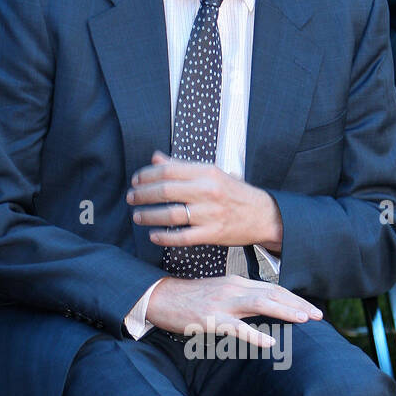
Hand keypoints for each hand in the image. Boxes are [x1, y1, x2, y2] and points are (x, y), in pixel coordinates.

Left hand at [127, 152, 282, 251]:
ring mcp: (210, 214)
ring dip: (148, 215)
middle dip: (142, 195)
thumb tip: (156, 158)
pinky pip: (182, 237)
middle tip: (131, 198)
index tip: (135, 180)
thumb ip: (182, 166)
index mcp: (207, 172)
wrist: (264, 215)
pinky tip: (154, 235)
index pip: (167, 170)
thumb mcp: (211, 173)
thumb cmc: (235, 193)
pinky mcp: (212, 234)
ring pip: (170, 214)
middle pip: (165, 191)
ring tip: (137, 216)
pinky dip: (164, 237)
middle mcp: (208, 191)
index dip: (146, 175)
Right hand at [146, 274, 322, 346]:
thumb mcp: (220, 293)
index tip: (312, 309)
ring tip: (303, 319)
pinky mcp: (210, 318)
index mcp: (238, 283)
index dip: (295, 298)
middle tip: (319, 315)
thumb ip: (241, 298)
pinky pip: (236, 327)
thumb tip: (262, 307)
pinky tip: (269, 341)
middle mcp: (234, 289)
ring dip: (284, 311)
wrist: (159, 296)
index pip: (273, 289)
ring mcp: (223, 303)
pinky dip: (254, 334)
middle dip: (298, 304)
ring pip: (260, 304)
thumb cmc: (189, 298)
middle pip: (273, 294)